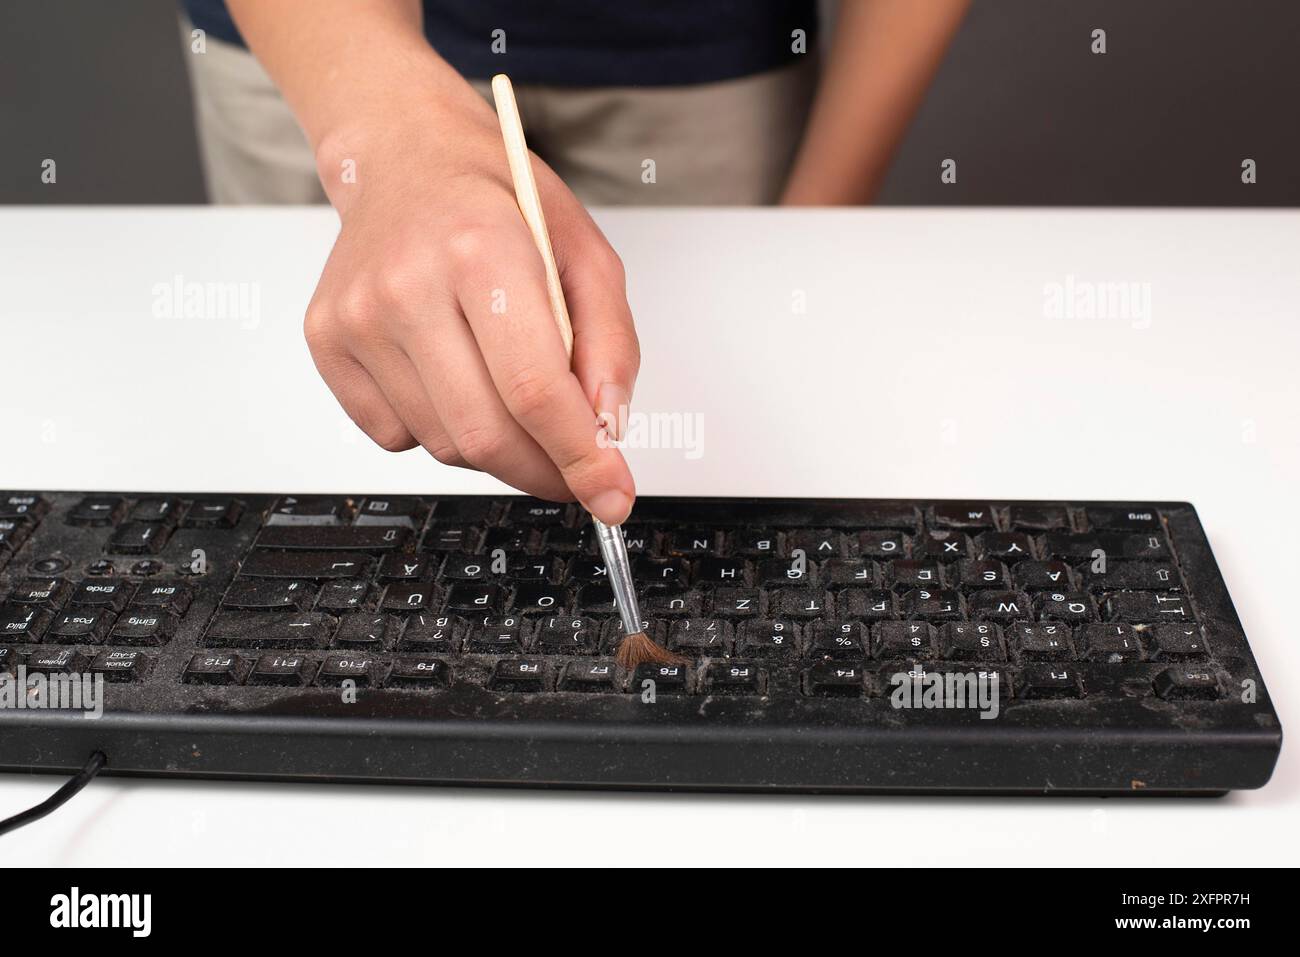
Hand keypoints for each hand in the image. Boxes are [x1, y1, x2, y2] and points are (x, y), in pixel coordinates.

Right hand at [303, 94, 638, 524]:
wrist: (402, 157)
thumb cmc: (495, 198)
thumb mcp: (583, 249)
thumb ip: (610, 342)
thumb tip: (607, 428)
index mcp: (480, 251)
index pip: (534, 390)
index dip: (580, 459)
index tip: (610, 496)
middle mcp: (406, 286)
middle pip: (485, 434)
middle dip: (544, 471)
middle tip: (575, 470)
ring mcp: (357, 318)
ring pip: (443, 445)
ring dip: (495, 448)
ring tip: (510, 395)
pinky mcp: (326, 342)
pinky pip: (396, 437)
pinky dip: (440, 429)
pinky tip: (454, 376)